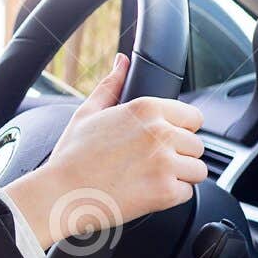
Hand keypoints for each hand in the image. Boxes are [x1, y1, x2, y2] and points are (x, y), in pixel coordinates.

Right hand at [3, 53, 206, 250]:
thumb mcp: (87, 113)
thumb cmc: (71, 157)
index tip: (159, 142)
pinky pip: (187, 192)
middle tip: (147, 163)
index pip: (193, 117)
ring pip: (197, 170)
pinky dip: (170, 196)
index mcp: (146, 108)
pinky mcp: (165, 191)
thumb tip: (122, 61)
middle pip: (197, 145)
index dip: (178, 131)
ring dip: (178, 176)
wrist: (60, 194)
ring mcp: (164, 162)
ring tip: (147, 178)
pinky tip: (145, 192)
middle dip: (178, 156)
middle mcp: (160, 132)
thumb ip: (111, 85)